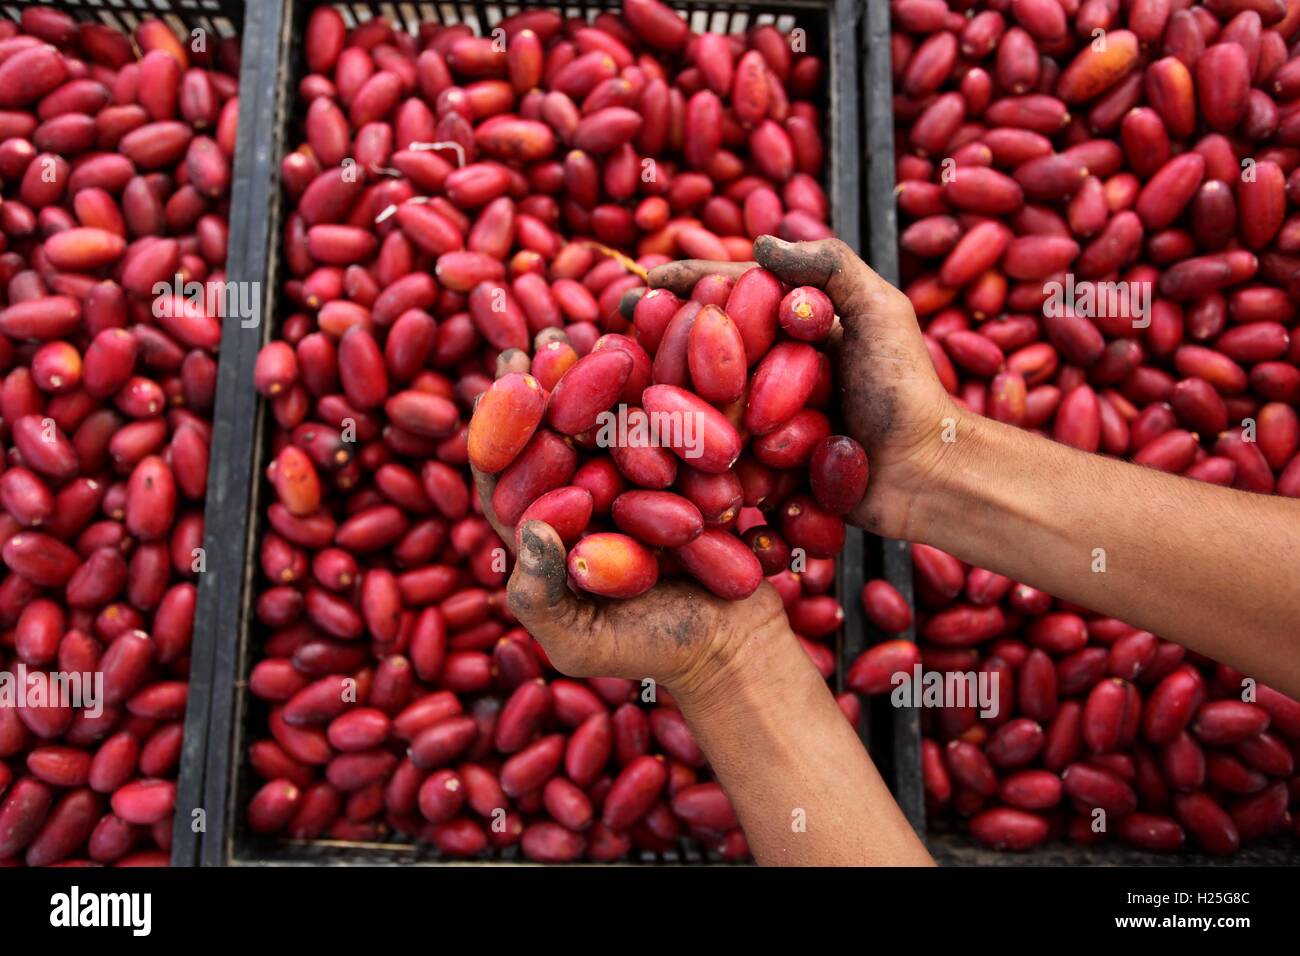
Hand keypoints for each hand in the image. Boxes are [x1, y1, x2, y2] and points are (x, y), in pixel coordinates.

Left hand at [471, 350, 793, 703]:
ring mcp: (619, 477)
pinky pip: (656, 422)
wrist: (733, 644)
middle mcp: (570, 494)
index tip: (515, 378)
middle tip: (551, 336)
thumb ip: (540, 595)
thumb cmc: (649, 651)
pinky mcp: (667, 466)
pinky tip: (658, 342)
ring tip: (601, 327)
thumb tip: (527, 530)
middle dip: (548, 381)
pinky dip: (656, 384)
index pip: (502, 471)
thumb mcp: (580, 641)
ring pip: (602, 417)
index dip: (501, 424)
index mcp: (532, 530)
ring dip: (599, 371)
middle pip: (549, 431)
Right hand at [640, 236, 955, 540]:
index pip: (729, 295)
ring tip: (618, 380)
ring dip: (656, 387)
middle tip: (616, 327)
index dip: (684, 285)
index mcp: (792, 326)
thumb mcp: (880, 309)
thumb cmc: (905, 387)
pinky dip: (678, 442)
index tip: (644, 283)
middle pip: (702, 345)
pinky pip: (711, 450)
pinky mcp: (756, 464)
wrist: (924, 472)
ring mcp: (760, 417)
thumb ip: (830, 267)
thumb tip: (759, 246)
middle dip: (657, 332)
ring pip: (697, 397)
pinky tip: (638, 435)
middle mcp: (769, 369)